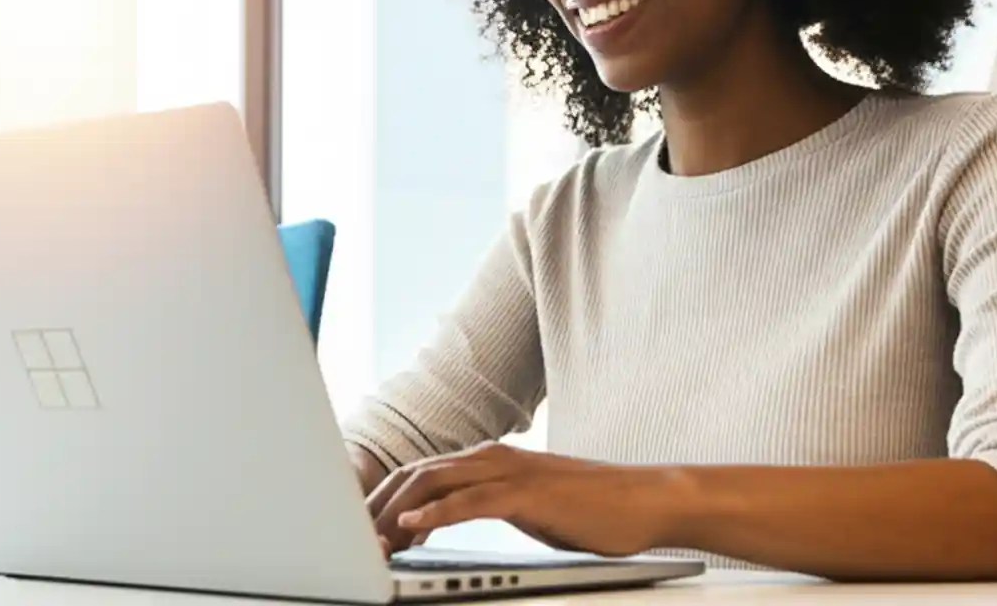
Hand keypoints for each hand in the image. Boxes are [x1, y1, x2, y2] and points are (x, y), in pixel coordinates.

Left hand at [366, 442, 693, 556]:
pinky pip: (471, 502)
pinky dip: (436, 514)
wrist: (645, 500)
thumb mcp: (526, 505)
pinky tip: (412, 528)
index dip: (384, 497)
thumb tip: (446, 520)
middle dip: (377, 506)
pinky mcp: (528, 493)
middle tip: (351, 537)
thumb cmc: (590, 508)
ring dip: (396, 511)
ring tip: (370, 538)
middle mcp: (493, 458)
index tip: (360, 527)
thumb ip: (486, 504)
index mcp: (489, 460)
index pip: (422, 473)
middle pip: (417, 474)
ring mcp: (510, 472)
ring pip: (435, 482)